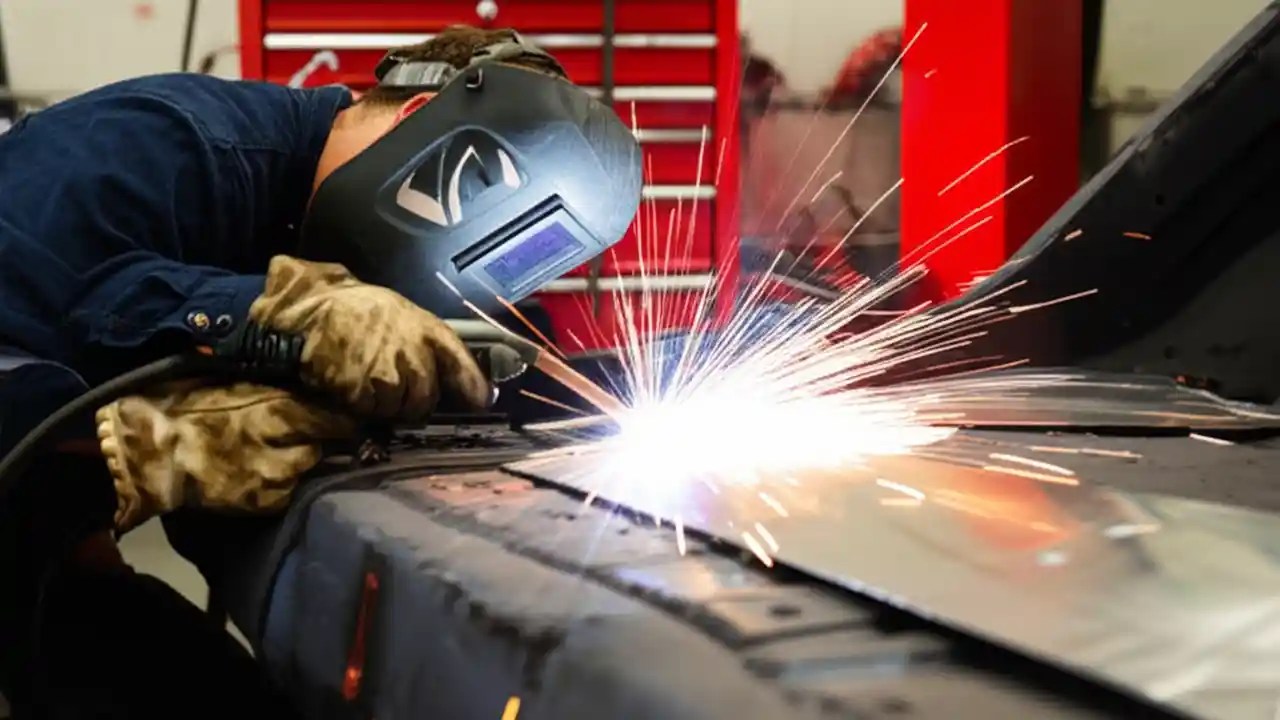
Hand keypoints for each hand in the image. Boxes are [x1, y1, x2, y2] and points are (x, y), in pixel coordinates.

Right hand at [96, 380, 357, 532]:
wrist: (146, 450)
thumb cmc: (184, 404)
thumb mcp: (231, 380)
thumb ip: (273, 381)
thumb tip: (307, 371)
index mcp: (275, 406)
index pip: (332, 412)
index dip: (345, 411)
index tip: (353, 406)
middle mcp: (282, 441)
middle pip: (330, 439)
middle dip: (329, 434)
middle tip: (321, 428)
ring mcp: (275, 474)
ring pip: (310, 463)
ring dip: (304, 456)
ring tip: (282, 447)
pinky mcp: (263, 501)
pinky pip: (288, 489)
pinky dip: (283, 481)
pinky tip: (263, 471)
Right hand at [249, 255, 490, 420]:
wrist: (311, 312)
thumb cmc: (355, 310)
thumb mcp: (400, 314)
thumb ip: (428, 343)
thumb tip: (454, 377)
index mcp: (425, 330)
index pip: (460, 363)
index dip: (473, 386)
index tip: (483, 400)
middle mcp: (414, 355)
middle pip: (425, 400)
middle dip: (412, 402)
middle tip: (392, 388)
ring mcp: (389, 377)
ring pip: (397, 411)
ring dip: (384, 405)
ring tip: (365, 379)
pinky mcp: (363, 394)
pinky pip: (370, 413)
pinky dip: (361, 407)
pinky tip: (350, 383)